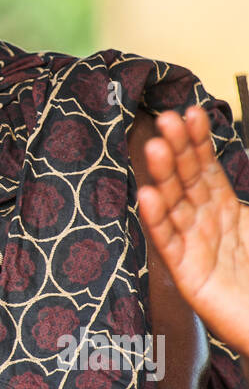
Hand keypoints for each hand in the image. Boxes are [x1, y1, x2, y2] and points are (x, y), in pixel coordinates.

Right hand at [137, 106, 248, 356]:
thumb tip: (243, 155)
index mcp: (227, 208)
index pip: (206, 165)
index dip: (197, 139)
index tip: (190, 112)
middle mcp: (206, 223)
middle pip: (185, 179)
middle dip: (176, 148)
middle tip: (167, 120)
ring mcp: (195, 247)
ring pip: (172, 204)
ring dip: (161, 176)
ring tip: (155, 147)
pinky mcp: (188, 275)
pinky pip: (168, 243)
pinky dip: (156, 220)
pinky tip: (148, 196)